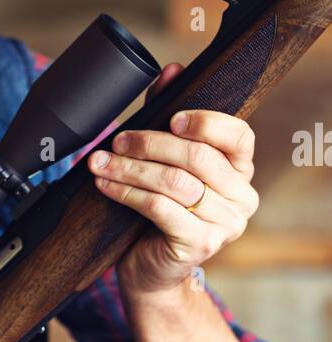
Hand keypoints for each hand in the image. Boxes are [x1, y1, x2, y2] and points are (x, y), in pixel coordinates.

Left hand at [87, 62, 259, 295]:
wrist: (150, 271)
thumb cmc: (158, 214)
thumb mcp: (164, 163)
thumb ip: (169, 117)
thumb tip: (173, 71)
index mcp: (241, 172)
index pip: (238, 135)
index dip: (205, 122)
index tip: (170, 118)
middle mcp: (242, 198)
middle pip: (197, 156)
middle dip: (150, 143)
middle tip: (116, 141)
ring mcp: (226, 224)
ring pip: (175, 182)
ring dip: (130, 168)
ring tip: (100, 162)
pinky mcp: (200, 244)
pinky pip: (161, 208)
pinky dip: (127, 192)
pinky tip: (106, 185)